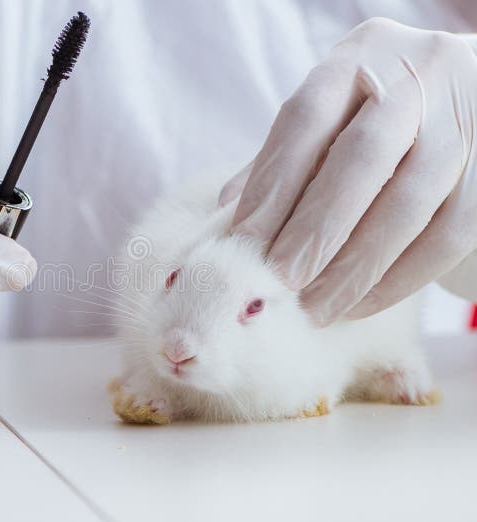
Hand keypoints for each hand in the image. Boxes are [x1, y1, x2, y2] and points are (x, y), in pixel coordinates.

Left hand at [223, 18, 476, 325]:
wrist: (472, 96)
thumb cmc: (377, 114)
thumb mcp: (332, 115)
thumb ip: (285, 155)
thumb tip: (227, 208)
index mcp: (361, 56)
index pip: (306, 118)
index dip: (272, 182)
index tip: (244, 239)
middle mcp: (419, 74)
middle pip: (361, 158)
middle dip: (315, 229)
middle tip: (280, 280)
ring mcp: (466, 117)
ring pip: (409, 202)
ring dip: (356, 267)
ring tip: (316, 307)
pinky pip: (450, 232)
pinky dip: (402, 277)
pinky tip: (363, 304)